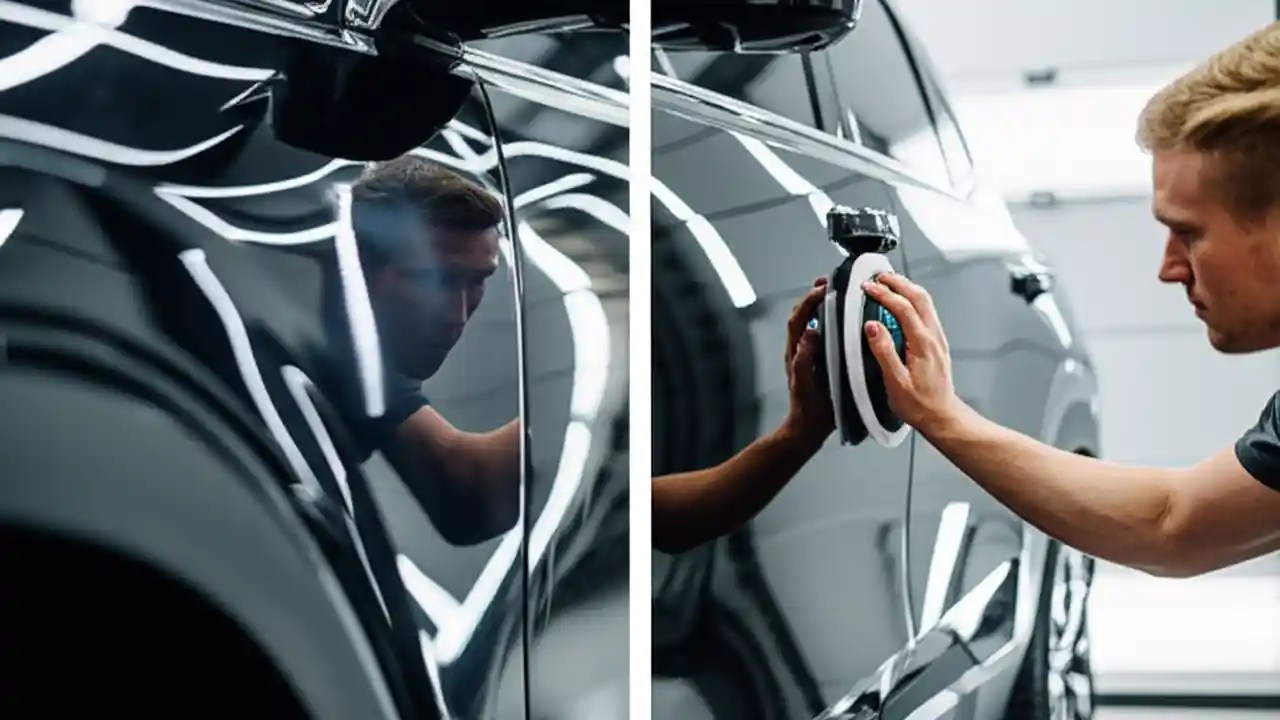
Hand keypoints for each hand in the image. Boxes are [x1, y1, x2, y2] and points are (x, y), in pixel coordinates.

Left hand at [782, 276, 834, 443]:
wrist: (809, 428)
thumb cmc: (807, 408)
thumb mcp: (805, 383)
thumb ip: (804, 358)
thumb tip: (810, 331)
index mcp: (796, 351)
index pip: (799, 318)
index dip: (810, 300)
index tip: (825, 288)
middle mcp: (800, 349)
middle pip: (802, 314)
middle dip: (813, 295)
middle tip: (830, 281)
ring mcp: (808, 354)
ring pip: (811, 322)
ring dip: (820, 305)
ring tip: (836, 292)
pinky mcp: (818, 361)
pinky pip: (822, 334)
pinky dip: (829, 321)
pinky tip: (844, 319)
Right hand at [861, 272, 962, 432]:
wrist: (941, 416)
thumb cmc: (919, 404)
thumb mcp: (895, 381)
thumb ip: (883, 351)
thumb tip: (872, 326)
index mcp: (922, 344)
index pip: (903, 308)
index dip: (884, 294)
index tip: (867, 288)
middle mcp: (933, 337)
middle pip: (919, 297)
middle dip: (898, 282)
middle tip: (878, 276)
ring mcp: (937, 338)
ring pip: (925, 302)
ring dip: (906, 288)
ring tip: (888, 283)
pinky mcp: (936, 343)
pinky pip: (926, 312)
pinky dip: (912, 299)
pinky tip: (902, 303)